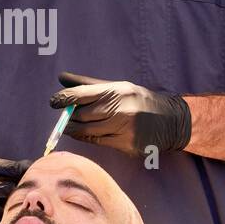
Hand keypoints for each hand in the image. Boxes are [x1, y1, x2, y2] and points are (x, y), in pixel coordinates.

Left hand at [50, 72, 191, 156]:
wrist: (170, 121)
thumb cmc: (139, 100)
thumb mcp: (118, 86)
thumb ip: (88, 84)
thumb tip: (61, 78)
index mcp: (117, 91)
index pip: (83, 94)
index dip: (64, 98)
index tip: (54, 101)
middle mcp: (121, 110)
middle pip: (82, 115)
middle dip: (69, 117)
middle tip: (63, 116)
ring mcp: (124, 130)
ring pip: (87, 132)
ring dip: (74, 130)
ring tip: (69, 127)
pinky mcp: (127, 145)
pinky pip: (98, 143)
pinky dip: (88, 138)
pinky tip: (85, 134)